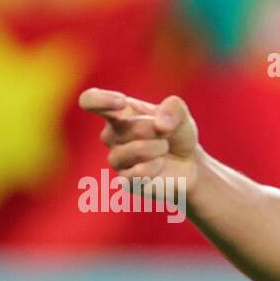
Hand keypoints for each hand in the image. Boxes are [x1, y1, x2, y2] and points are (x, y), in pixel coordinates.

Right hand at [78, 88, 200, 189]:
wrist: (188, 165)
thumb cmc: (177, 135)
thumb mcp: (182, 116)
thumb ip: (174, 109)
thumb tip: (159, 125)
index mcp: (117, 113)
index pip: (90, 100)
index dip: (100, 100)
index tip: (121, 102)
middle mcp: (111, 135)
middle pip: (127, 127)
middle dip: (155, 129)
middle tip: (165, 134)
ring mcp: (116, 159)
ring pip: (135, 150)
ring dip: (158, 148)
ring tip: (164, 149)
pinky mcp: (124, 181)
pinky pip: (137, 173)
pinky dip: (156, 167)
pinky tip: (159, 165)